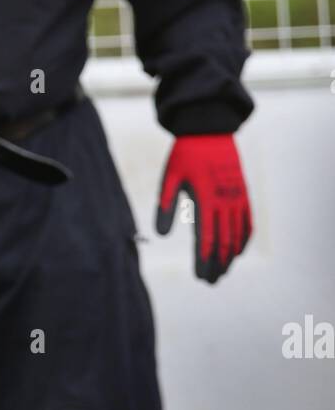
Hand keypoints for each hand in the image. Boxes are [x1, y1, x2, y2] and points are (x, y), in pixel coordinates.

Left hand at [156, 135, 251, 284]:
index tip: (199, 276)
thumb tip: (161, 235)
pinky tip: (237, 252)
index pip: (207, 238)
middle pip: (224, 241)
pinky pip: (247, 220)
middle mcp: (225, 200)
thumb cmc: (186, 153)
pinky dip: (243, 238)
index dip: (204, 260)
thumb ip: (165, 205)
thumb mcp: (169, 177)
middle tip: (209, 282)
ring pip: (237, 234)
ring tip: (221, 273)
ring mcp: (237, 196)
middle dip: (217, 264)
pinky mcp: (242, 192)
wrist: (210, 127)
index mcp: (206, 198)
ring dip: (230, 256)